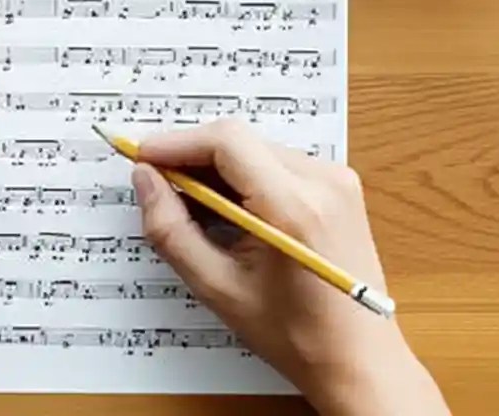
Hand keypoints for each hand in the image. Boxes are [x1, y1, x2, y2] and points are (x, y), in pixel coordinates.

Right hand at [131, 120, 449, 415]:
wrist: (358, 358)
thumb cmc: (296, 335)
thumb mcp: (217, 287)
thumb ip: (171, 229)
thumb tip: (145, 180)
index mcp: (295, 206)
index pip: (225, 142)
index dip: (175, 143)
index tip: (141, 157)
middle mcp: (322, 181)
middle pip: (239, 141)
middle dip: (192, 157)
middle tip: (157, 185)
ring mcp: (336, 180)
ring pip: (255, 149)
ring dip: (217, 168)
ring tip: (191, 207)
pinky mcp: (338, 186)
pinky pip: (277, 163)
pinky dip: (243, 178)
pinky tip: (226, 210)